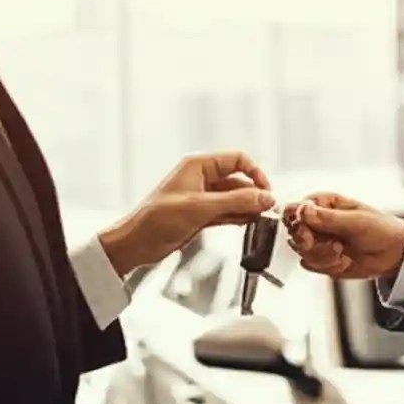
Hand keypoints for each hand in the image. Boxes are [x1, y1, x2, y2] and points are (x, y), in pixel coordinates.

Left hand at [101, 151, 275, 275]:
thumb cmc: (157, 219)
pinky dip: (240, 216)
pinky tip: (250, 222)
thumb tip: (265, 198)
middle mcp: (202, 178)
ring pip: (235, 197)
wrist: (136, 243)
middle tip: (267, 208)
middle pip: (239, 179)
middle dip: (254, 193)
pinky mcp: (202, 215)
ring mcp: (203, 197)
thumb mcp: (201, 208)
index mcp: (198, 166)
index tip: (266, 190)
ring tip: (262, 217)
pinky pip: (229, 211)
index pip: (237, 159)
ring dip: (249, 206)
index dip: (255, 172)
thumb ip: (236, 202)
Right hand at [283, 192, 403, 278]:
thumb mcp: (356, 221)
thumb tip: (303, 210)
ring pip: (301, 251)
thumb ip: (328, 218)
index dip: (296, 221)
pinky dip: (327, 266)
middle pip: (293, 232)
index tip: (308, 231)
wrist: (393, 254)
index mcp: (322, 203)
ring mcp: (317, 240)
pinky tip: (344, 261)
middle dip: (310, 243)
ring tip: (342, 252)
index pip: (293, 209)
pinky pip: (310, 265)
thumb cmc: (379, 228)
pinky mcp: (320, 258)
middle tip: (332, 245)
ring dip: (322, 256)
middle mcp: (315, 221)